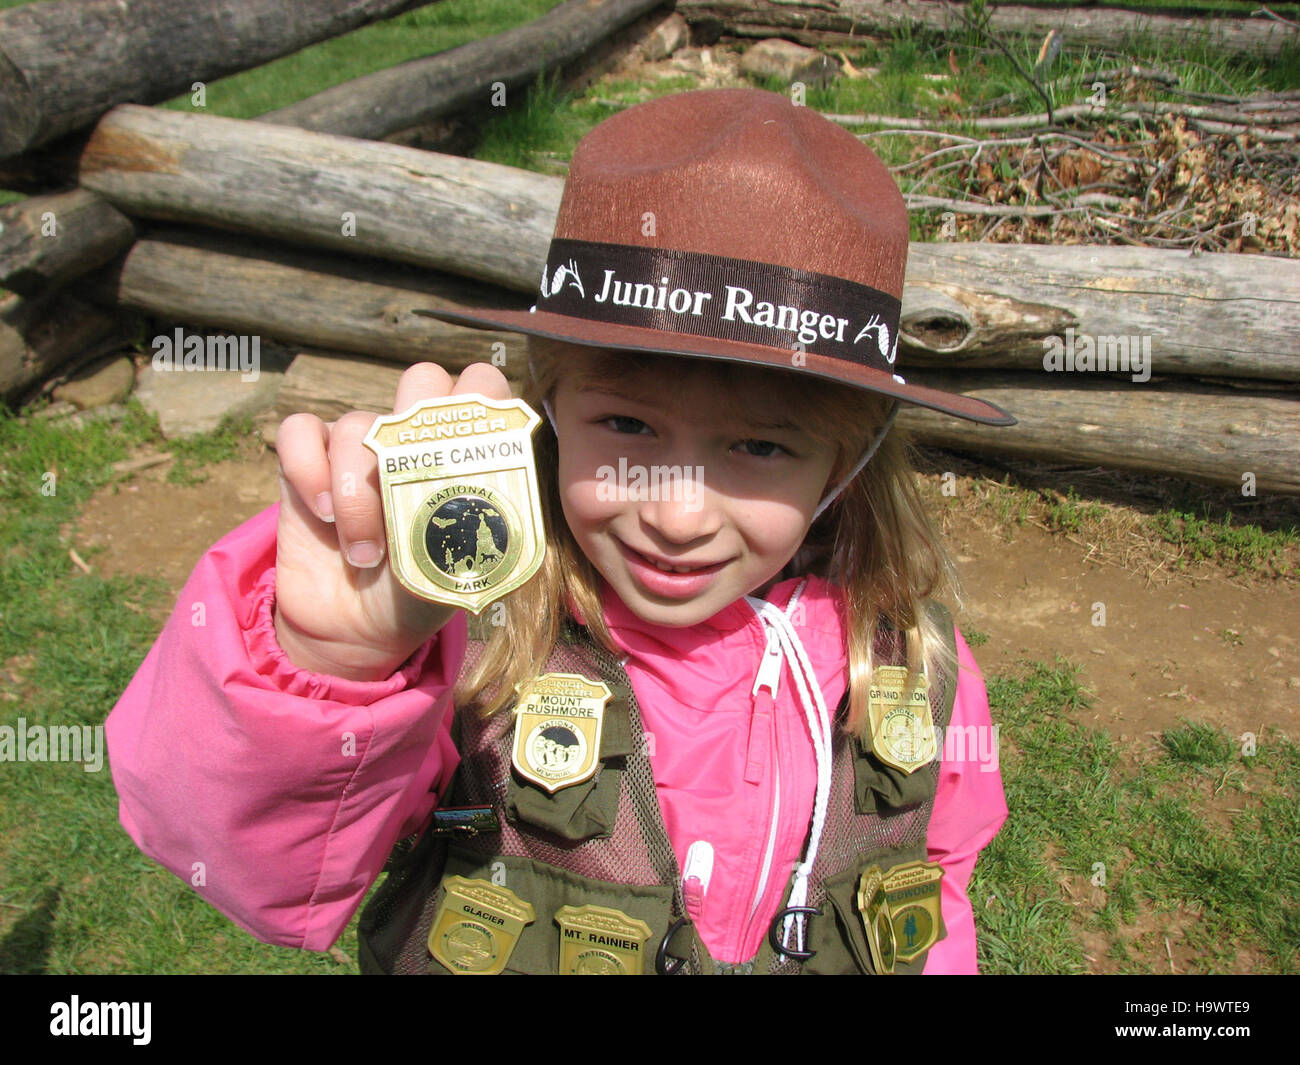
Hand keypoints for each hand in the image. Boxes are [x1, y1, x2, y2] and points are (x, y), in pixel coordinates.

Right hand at [273, 362, 511, 680]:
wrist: (360, 629)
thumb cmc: (421, 592)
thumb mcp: (467, 572)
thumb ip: (489, 540)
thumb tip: (506, 520)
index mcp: (461, 451)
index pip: (483, 385)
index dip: (484, 401)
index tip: (477, 449)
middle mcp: (413, 438)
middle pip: (422, 379)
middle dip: (419, 424)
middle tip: (414, 480)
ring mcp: (360, 445)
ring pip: (358, 425)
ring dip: (360, 493)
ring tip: (368, 554)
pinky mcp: (308, 460)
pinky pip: (300, 432)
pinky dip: (309, 471)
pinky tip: (325, 515)